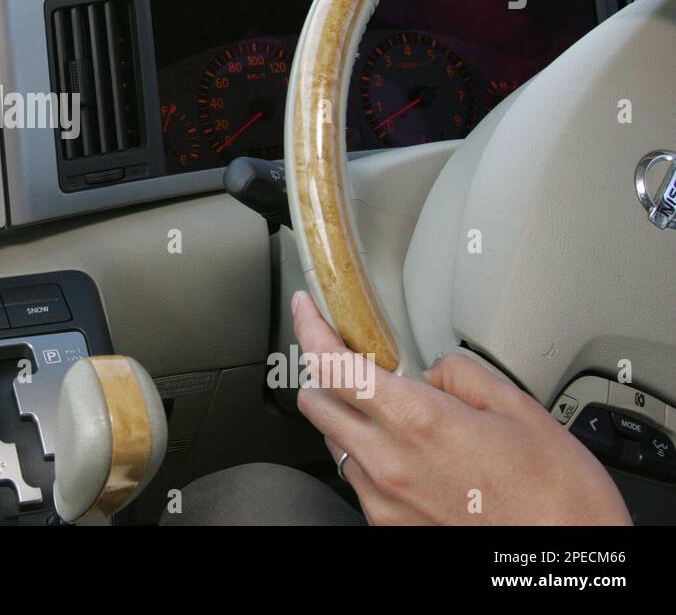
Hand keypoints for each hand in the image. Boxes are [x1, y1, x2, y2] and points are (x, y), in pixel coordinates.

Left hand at [290, 290, 630, 524]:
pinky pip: (357, 478)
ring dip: (346, 416)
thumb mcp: (518, 409)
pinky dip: (368, 455)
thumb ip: (461, 375)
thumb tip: (434, 370)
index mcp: (417, 421)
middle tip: (347, 358)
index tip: (306, 307)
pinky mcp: (389, 526)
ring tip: (388, 409)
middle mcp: (388, 462)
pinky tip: (407, 453)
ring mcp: (384, 499)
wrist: (565, 562)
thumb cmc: (557, 498)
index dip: (309, 328)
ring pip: (333, 440)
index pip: (332, 364)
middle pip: (314, 402)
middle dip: (321, 372)